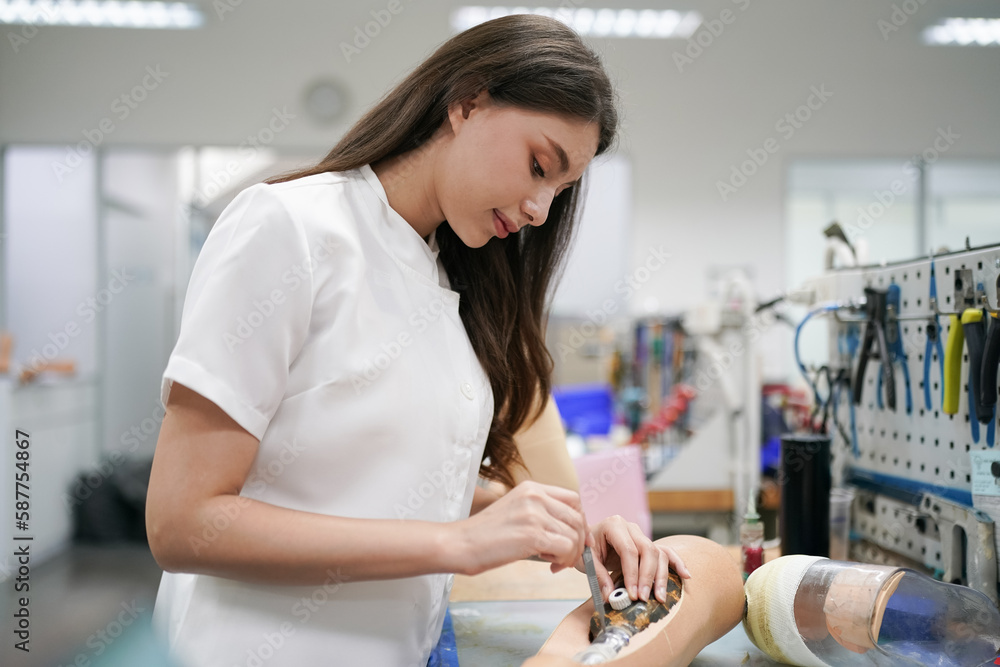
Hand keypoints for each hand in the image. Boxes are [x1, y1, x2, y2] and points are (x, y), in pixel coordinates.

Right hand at [454, 480, 587, 574]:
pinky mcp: (533, 534)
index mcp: (531, 487)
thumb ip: (541, 515)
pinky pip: (566, 548)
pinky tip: (549, 564)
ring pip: (574, 535)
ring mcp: (534, 513)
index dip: (579, 520)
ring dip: (569, 554)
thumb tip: (573, 535)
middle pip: (577, 517)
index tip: (577, 538)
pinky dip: (564, 560)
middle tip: (564, 557)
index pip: (573, 499)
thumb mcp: (516, 512)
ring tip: (553, 561)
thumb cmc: (485, 535)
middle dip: (577, 541)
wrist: (461, 544)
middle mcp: (535, 495)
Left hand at [579, 515, 691, 605]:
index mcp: (614, 525)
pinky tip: (686, 575)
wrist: (589, 539)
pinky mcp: (648, 544)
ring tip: (659, 597)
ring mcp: (642, 535)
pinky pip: (666, 552)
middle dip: (647, 577)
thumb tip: (611, 597)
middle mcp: (631, 527)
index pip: (628, 550)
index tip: (632, 594)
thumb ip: (599, 577)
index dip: (632, 573)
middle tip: (643, 597)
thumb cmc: (587, 548)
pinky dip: (677, 563)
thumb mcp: (586, 560)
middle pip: (647, 550)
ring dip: (660, 576)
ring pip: (658, 553)